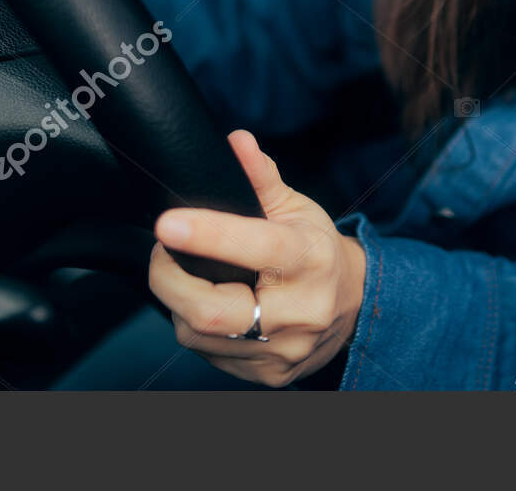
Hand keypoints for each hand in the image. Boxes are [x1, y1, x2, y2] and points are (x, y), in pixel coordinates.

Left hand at [149, 129, 366, 387]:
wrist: (353, 307)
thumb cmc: (316, 251)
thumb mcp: (297, 208)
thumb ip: (262, 177)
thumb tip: (235, 141)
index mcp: (310, 258)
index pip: (256, 247)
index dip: (208, 236)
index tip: (168, 223)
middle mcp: (302, 310)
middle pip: (213, 311)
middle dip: (169, 280)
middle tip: (162, 252)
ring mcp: (284, 350)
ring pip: (200, 336)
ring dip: (178, 303)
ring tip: (186, 277)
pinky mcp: (268, 375)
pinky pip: (209, 355)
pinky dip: (196, 328)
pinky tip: (207, 305)